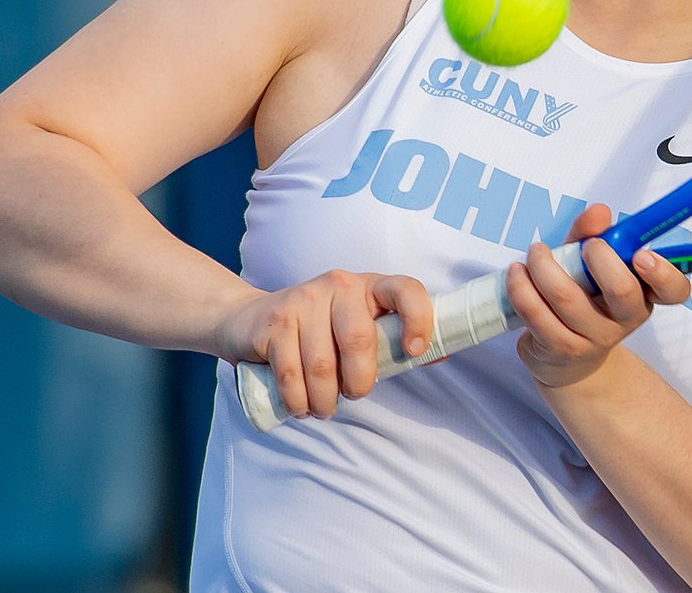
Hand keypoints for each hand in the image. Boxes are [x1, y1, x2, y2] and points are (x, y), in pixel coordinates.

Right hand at [212, 271, 433, 419]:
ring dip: (325, 400)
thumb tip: (442, 354)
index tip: (414, 351)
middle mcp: (339, 285)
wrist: (249, 320)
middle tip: (353, 395)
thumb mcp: (358, 328)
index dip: (418, 318)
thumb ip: (393, 342)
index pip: (405, 289)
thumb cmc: (318, 332)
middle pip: (359, 340)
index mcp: (370, 286)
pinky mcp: (275, 320)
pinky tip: (301, 405)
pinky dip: (298, 401)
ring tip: (323, 408)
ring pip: (323, 365)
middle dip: (359, 383)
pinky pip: (292, 374)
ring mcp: (304, 299)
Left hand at [507, 203, 691, 388]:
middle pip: (622, 289)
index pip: (673, 290)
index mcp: (643, 294)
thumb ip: (592, 235)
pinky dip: (521, 286)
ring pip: (567, 296)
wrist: (566, 358)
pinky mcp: (561, 348)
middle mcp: (625, 318)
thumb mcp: (590, 265)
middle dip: (600, 256)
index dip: (664, 273)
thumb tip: (598, 213)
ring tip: (536, 252)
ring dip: (544, 265)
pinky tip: (518, 273)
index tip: (642, 255)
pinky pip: (536, 312)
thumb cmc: (583, 300)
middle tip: (585, 245)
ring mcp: (594, 337)